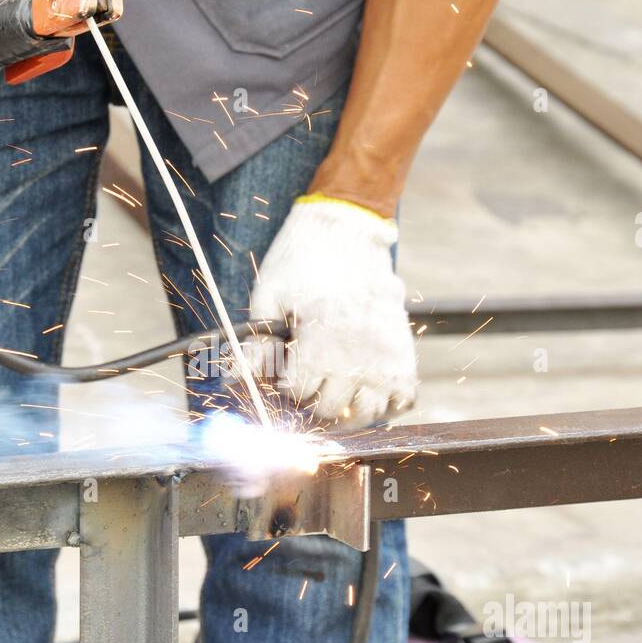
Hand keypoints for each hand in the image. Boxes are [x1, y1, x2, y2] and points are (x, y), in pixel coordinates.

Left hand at [247, 196, 417, 428]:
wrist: (348, 228)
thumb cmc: (302, 259)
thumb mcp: (269, 295)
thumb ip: (256, 344)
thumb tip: (237, 381)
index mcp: (322, 333)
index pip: (300, 392)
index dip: (285, 388)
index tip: (286, 373)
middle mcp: (359, 348)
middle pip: (331, 409)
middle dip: (311, 404)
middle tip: (307, 384)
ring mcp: (387, 351)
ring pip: (369, 413)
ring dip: (347, 412)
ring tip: (334, 395)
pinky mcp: (405, 349)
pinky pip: (404, 398)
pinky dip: (386, 405)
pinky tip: (366, 391)